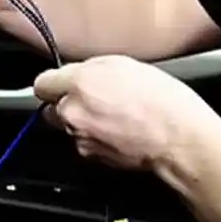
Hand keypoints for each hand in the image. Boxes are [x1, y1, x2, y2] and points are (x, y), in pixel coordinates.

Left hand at [33, 55, 220, 173]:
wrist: (178, 140)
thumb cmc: (162, 100)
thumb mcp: (126, 65)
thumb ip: (91, 69)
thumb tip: (77, 74)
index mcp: (79, 83)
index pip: (42, 83)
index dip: (55, 83)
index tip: (62, 83)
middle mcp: (72, 112)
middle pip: (51, 108)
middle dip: (67, 103)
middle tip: (94, 98)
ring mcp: (80, 138)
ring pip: (68, 127)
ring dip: (83, 121)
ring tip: (114, 115)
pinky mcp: (91, 157)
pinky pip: (84, 143)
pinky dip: (96, 138)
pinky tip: (119, 130)